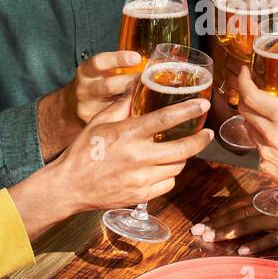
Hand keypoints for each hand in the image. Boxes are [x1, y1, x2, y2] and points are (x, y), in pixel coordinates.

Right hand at [51, 93, 213, 210]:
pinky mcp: (142, 195)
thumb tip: (138, 83)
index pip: (165, 119)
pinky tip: (163, 167)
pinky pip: (167, 183)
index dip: (188, 110)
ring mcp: (141, 179)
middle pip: (182, 148)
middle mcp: (138, 157)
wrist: (70, 186)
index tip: (203, 104)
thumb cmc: (83, 151)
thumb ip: (123, 104)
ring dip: (183, 157)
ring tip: (181, 149)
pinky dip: (170, 174)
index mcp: (128, 134)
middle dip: (200, 140)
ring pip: (177, 167)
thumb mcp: (99, 121)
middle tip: (207, 133)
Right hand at [65, 50, 142, 125]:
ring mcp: (87, 107)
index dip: (117, 59)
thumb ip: (119, 66)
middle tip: (149, 82)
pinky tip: (143, 116)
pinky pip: (115, 120)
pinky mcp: (93, 123)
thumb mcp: (101, 71)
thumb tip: (152, 63)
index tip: (136, 58)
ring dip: (133, 102)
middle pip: (108, 87)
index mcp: (86, 71)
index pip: (99, 62)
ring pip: (113, 106)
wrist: (73, 103)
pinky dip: (129, 117)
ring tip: (149, 100)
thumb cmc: (96, 82)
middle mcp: (85, 89)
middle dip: (130, 84)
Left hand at [191, 194, 277, 254]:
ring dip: (229, 232)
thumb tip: (248, 208)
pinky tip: (242, 251)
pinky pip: (270, 239)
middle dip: (216, 223)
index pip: (237, 205)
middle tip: (197, 232)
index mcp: (265, 198)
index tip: (204, 221)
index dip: (219, 213)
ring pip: (249, 225)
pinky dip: (255, 245)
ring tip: (212, 239)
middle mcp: (269, 207)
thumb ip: (265, 200)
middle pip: (237, 215)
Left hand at [237, 61, 277, 206]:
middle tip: (251, 89)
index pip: (251, 96)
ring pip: (249, 129)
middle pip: (244, 110)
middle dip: (244, 96)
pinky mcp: (267, 169)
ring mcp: (266, 154)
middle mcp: (272, 134)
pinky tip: (273, 137)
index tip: (243, 73)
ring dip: (251, 117)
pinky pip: (257, 148)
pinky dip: (261, 138)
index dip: (242, 81)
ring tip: (262, 111)